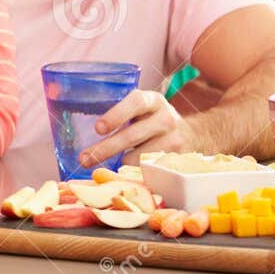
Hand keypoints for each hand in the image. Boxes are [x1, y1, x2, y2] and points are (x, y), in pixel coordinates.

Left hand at [78, 89, 194, 167]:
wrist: (194, 135)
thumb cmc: (154, 121)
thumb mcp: (143, 109)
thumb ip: (122, 114)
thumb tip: (80, 131)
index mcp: (153, 100)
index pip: (135, 102)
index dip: (116, 115)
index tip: (98, 129)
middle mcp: (166, 118)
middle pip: (132, 135)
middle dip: (105, 149)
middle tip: (85, 158)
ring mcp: (174, 140)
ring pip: (138, 157)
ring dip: (120, 163)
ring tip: (111, 163)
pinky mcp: (177, 160)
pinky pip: (149, 170)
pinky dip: (134, 172)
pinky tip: (126, 173)